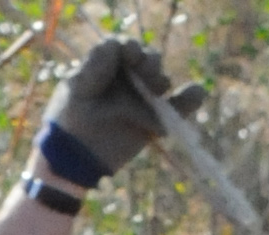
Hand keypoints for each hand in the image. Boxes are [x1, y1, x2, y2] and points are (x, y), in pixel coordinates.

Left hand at [40, 36, 197, 179]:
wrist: (77, 157)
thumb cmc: (71, 120)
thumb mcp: (77, 89)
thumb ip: (95, 66)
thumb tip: (116, 43)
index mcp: (107, 65)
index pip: (126, 47)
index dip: (132, 49)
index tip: (130, 57)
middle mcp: (127, 78)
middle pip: (148, 60)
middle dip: (149, 64)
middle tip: (144, 77)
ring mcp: (142, 100)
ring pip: (161, 81)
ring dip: (160, 82)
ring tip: (153, 93)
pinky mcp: (153, 122)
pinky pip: (177, 108)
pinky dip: (189, 100)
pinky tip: (197, 92)